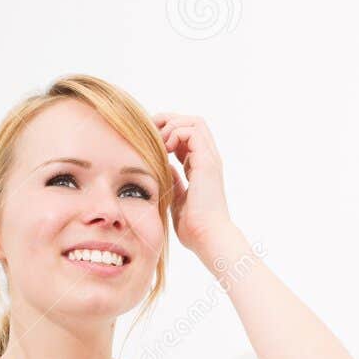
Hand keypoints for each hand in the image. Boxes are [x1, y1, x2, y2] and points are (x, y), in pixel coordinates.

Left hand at [152, 112, 234, 258]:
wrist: (207, 237)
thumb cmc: (194, 227)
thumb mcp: (177, 199)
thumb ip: (173, 181)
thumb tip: (163, 167)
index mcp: (200, 168)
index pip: (185, 137)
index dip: (166, 133)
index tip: (148, 141)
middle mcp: (207, 159)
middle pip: (191, 122)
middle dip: (168, 121)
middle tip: (149, 133)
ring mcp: (209, 159)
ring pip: (194, 122)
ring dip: (172, 125)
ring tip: (158, 142)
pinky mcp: (207, 161)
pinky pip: (192, 131)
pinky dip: (175, 133)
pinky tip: (164, 149)